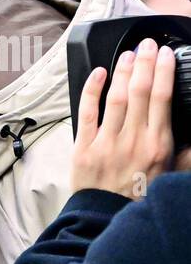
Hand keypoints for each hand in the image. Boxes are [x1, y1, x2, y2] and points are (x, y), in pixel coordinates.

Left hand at [71, 37, 179, 197]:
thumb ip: (184, 149)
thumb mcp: (171, 172)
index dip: (164, 72)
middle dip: (144, 63)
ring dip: (122, 72)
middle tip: (145, 45)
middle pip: (140, 92)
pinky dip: (92, 90)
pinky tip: (98, 73)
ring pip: (116, 98)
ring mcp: (107, 143)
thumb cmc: (140, 195)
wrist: (106, 218)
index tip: (164, 55)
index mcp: (158, 144)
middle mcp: (134, 140)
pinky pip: (87, 113)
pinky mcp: (83, 148)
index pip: (163, 98)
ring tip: (127, 54)